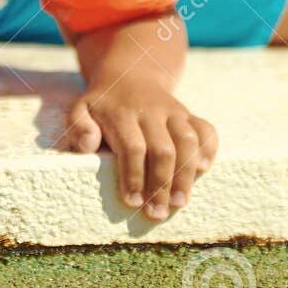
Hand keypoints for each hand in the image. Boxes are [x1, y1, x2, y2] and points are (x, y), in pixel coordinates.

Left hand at [61, 72, 217, 221]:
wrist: (130, 73)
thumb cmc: (103, 103)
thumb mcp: (81, 108)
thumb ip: (78, 126)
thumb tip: (88, 145)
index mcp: (122, 113)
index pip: (132, 147)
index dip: (134, 176)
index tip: (133, 202)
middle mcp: (151, 111)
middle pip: (163, 150)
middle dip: (161, 184)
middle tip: (157, 213)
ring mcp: (173, 111)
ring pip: (188, 142)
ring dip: (185, 175)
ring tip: (179, 203)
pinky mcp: (188, 114)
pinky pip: (206, 129)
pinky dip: (209, 150)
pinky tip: (202, 171)